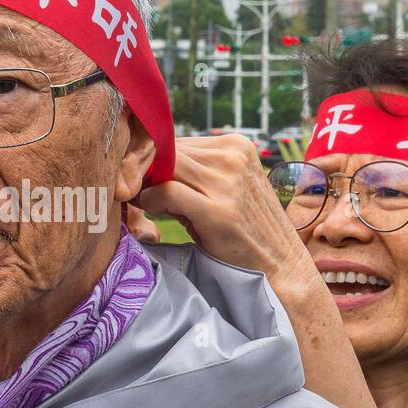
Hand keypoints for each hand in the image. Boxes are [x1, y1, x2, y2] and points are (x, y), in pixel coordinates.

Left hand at [128, 135, 391, 407]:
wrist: (281, 268)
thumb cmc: (244, 232)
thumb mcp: (222, 191)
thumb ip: (190, 174)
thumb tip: (141, 165)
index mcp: (236, 146)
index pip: (175, 139)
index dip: (148, 158)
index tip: (131, 177)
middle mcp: (233, 157)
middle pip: (166, 150)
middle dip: (142, 170)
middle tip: (127, 191)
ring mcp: (228, 182)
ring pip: (163, 168)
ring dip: (143, 185)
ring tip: (139, 204)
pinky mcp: (219, 211)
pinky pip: (167, 192)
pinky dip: (150, 200)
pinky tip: (150, 213)